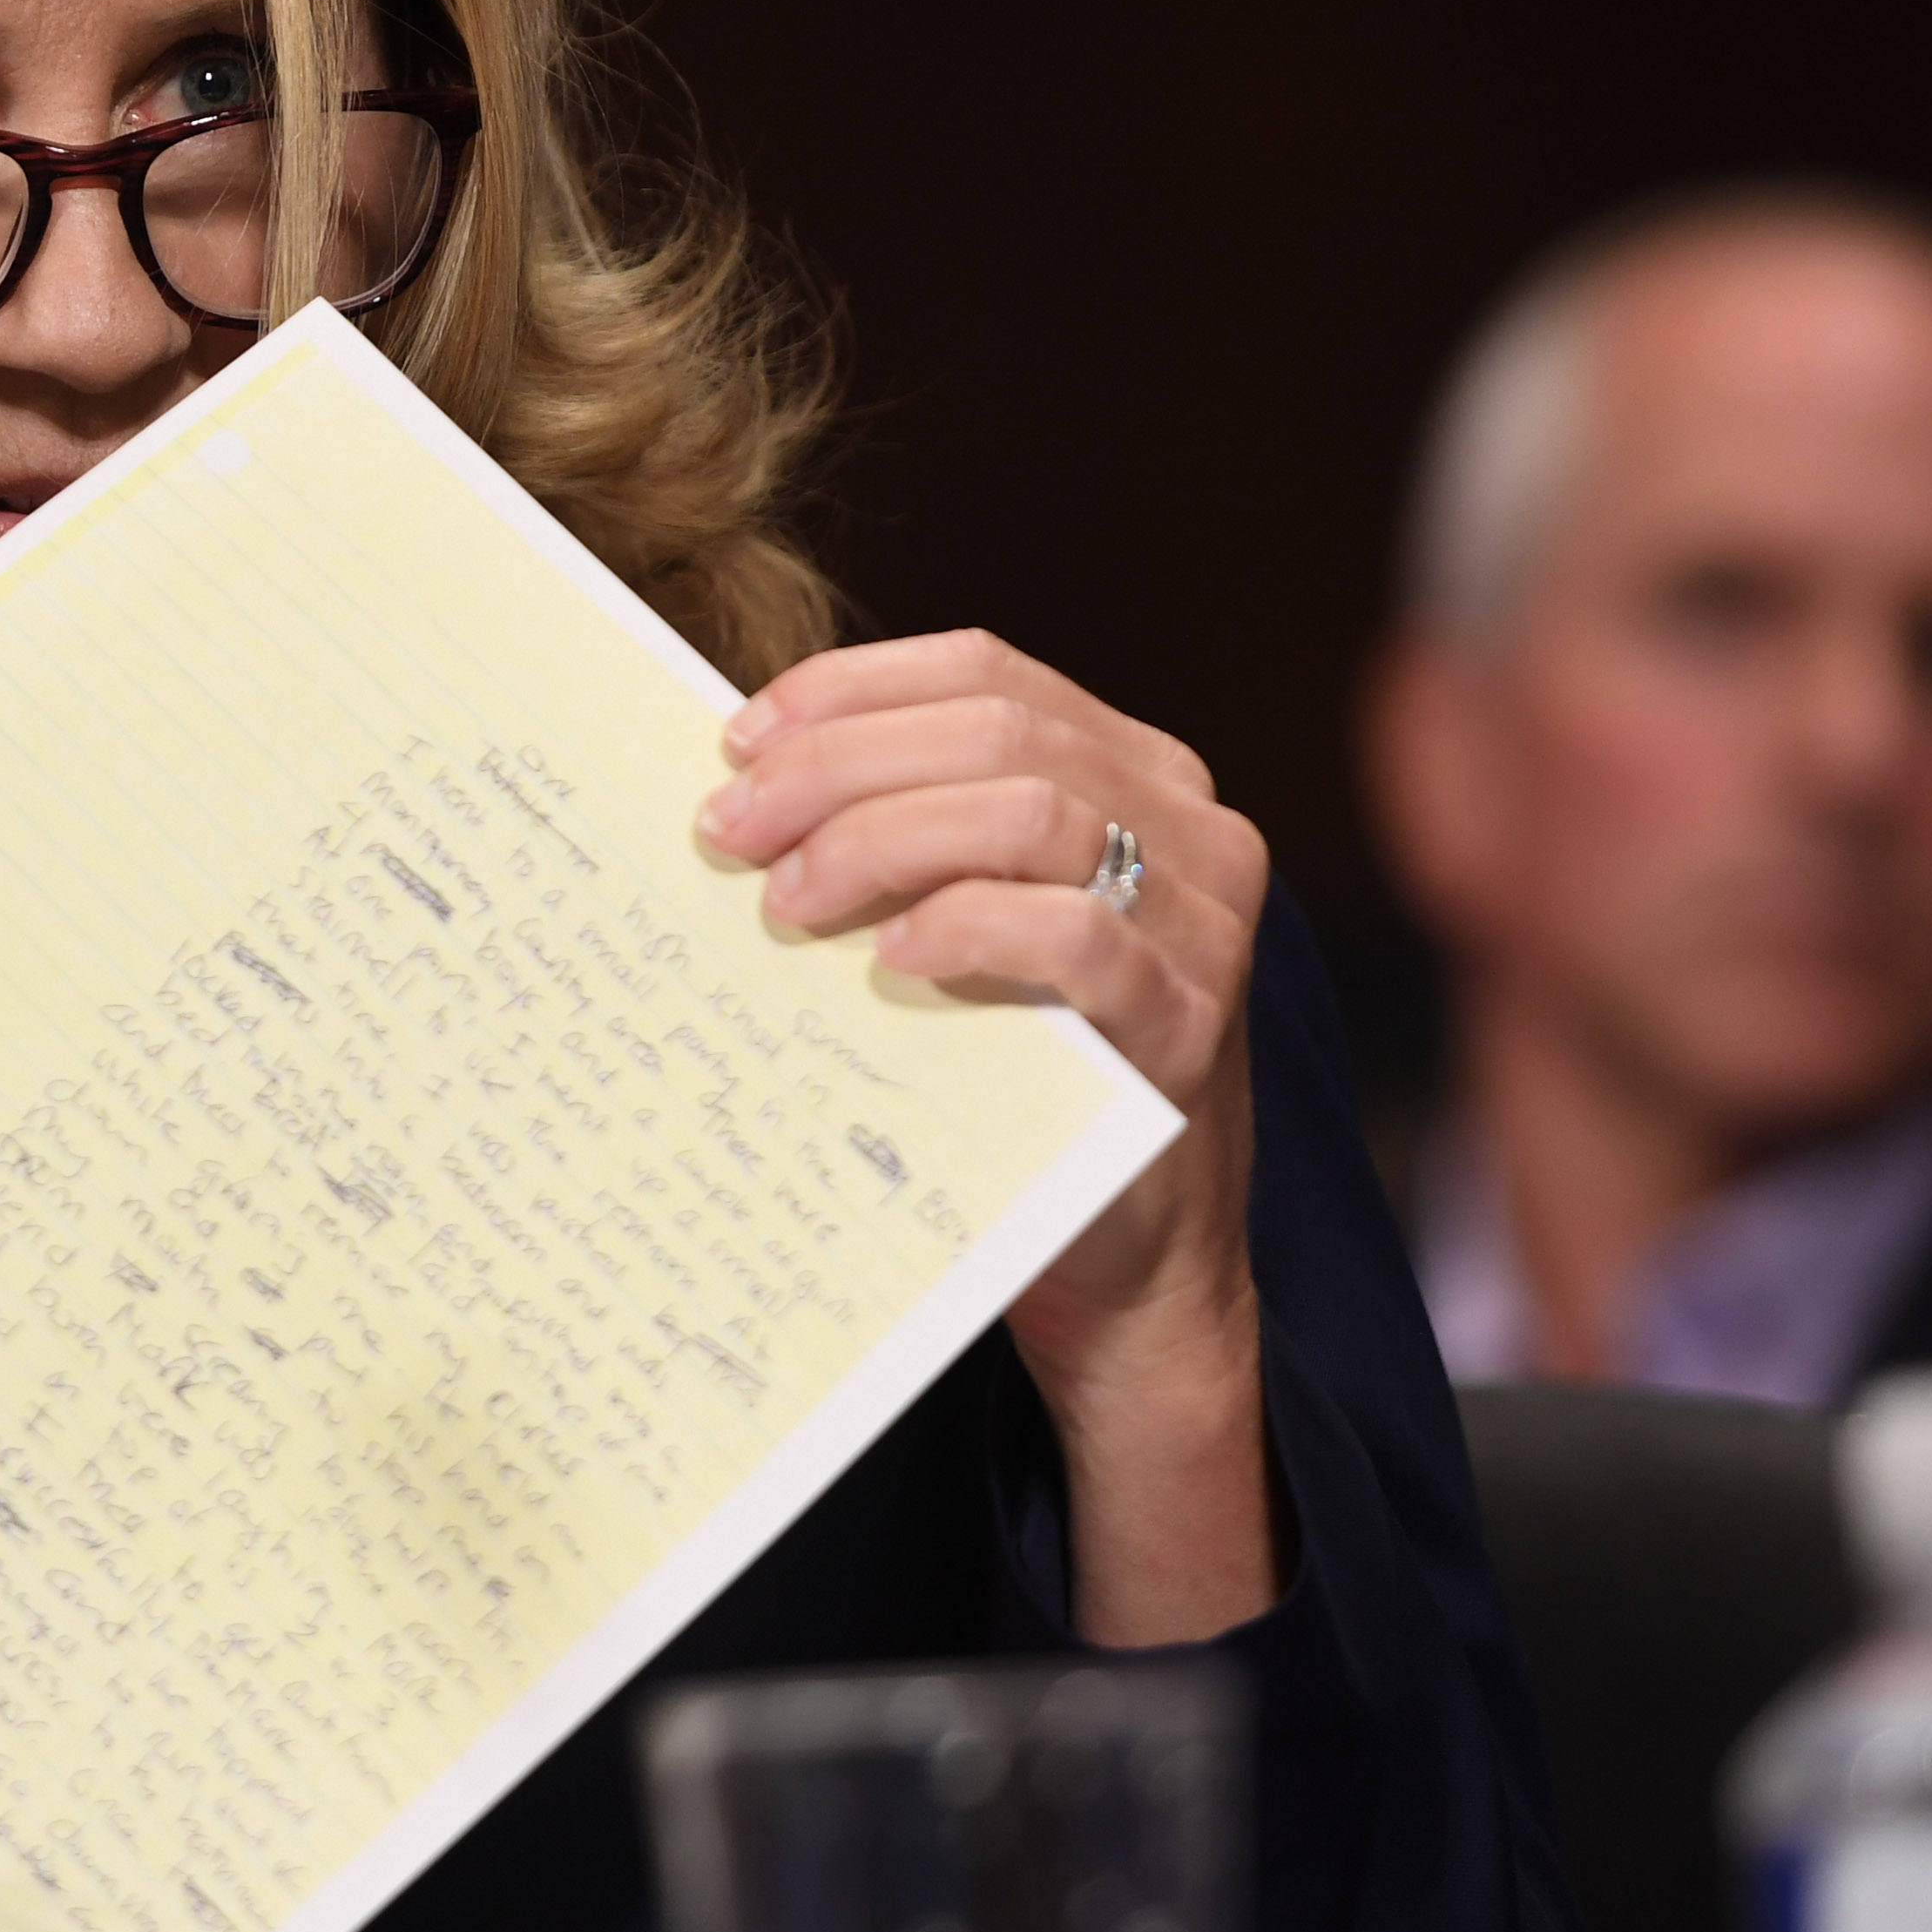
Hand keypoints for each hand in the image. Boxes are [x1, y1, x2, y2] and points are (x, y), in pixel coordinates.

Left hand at [699, 629, 1275, 1642]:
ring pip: (1036, 813)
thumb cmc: (1017, 1075)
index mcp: (1134, 771)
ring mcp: (1203, 923)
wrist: (1123, 1259)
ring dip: (883, 838)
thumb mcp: (962, 930)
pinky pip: (1080, 938)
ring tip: (784, 899)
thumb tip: (740, 780)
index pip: (987, 672)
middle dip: (841, 764)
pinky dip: (968, 928)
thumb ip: (906, 843)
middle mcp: (1191, 828)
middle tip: (728, 826)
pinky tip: (886, 959)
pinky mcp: (1192, 1022)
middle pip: (1000, 732)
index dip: (853, 688)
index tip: (738, 737)